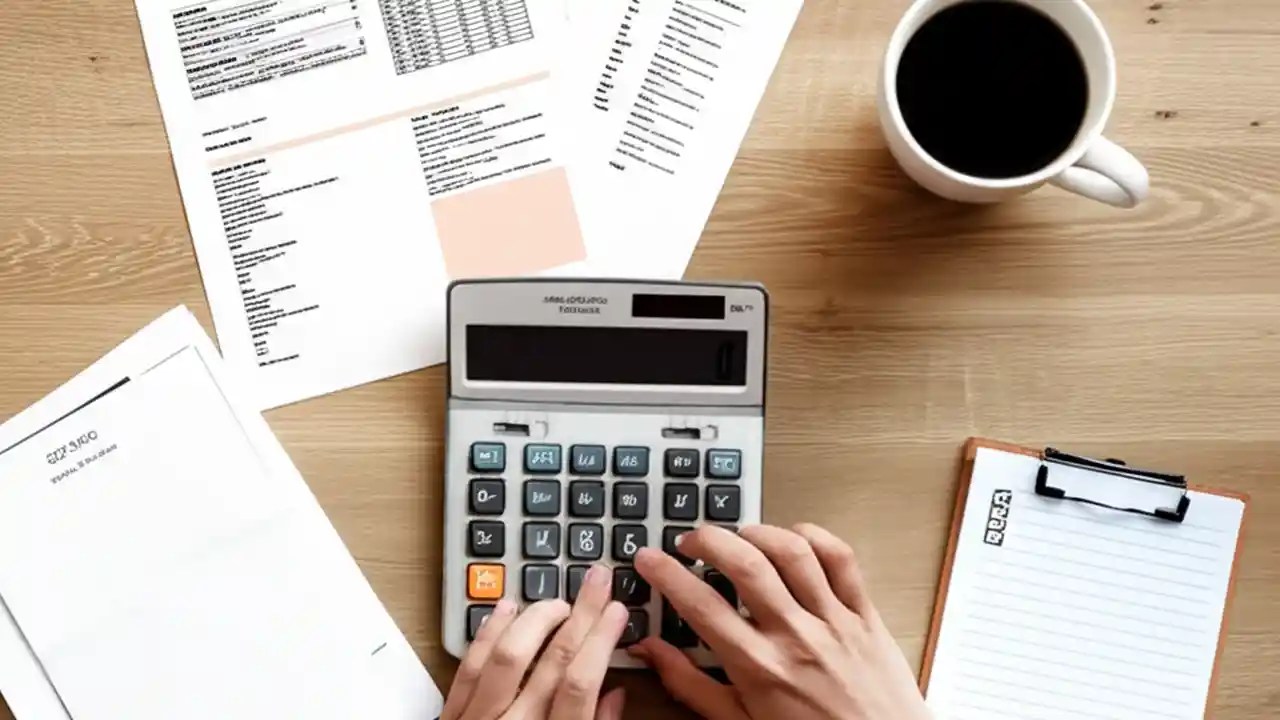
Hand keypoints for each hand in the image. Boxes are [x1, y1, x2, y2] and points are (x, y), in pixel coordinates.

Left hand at [442, 565, 628, 719]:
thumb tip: (615, 696)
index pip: (581, 683)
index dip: (601, 641)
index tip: (616, 611)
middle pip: (552, 661)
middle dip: (581, 614)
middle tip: (597, 580)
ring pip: (507, 656)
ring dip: (535, 620)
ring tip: (556, 601)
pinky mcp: (451, 717)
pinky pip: (468, 668)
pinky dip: (488, 634)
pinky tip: (505, 609)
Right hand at [629, 524, 930, 719]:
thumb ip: (691, 684)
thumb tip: (650, 651)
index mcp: (760, 668)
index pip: (701, 606)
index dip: (667, 574)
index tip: (649, 558)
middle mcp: (796, 637)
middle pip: (746, 564)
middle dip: (709, 539)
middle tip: (690, 539)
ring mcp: (834, 621)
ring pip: (793, 552)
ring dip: (757, 532)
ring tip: (737, 535)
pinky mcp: (864, 613)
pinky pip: (841, 559)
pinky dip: (814, 536)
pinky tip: (792, 537)